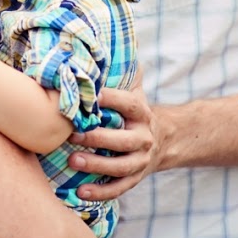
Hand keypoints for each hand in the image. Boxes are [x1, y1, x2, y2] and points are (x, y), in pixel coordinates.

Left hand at [68, 70, 162, 198]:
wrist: (166, 139)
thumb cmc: (134, 111)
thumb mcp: (134, 90)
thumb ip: (121, 73)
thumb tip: (100, 45)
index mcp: (141, 112)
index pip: (129, 104)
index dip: (112, 99)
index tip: (91, 95)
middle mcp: (143, 137)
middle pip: (123, 141)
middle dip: (97, 139)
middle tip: (71, 136)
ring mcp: (141, 160)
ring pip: (120, 167)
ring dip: (97, 166)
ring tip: (73, 162)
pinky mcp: (136, 177)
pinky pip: (119, 188)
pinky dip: (101, 192)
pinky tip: (81, 192)